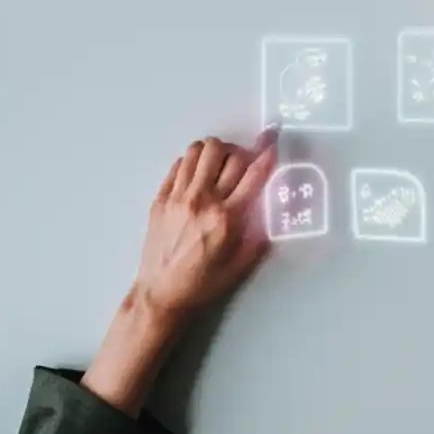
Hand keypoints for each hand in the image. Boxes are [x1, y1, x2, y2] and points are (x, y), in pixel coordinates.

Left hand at [135, 132, 277, 321]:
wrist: (160, 294)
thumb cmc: (203, 284)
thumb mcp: (240, 266)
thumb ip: (258, 238)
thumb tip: (269, 214)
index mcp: (227, 218)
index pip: (253, 175)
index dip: (266, 153)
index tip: (272, 138)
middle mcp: (203, 201)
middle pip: (227, 155)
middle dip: (241, 152)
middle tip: (243, 163)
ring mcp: (178, 197)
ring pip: (199, 151)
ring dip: (215, 151)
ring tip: (218, 164)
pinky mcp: (160, 198)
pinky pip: (178, 164)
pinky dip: (192, 161)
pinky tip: (197, 175)